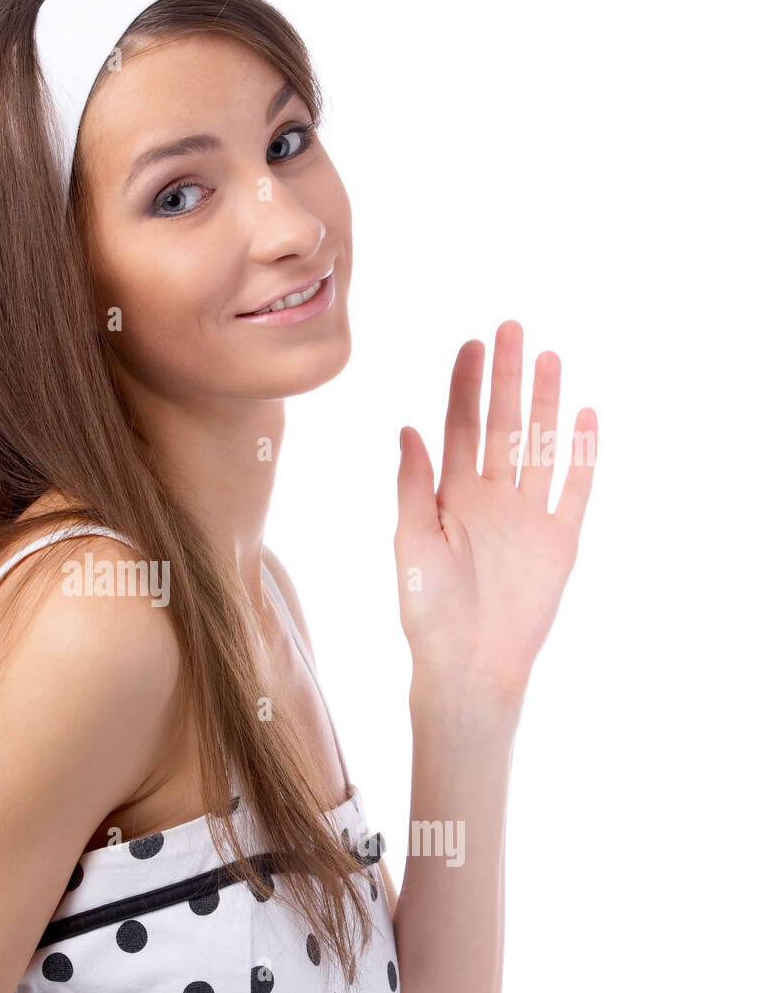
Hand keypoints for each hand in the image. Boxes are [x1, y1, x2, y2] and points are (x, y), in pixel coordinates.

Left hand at [394, 320, 596, 701]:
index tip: (471, 345)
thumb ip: (413, 483)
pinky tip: (585, 417)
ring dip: (546, 404)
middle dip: (507, 379)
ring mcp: (527, 516)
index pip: (461, 428)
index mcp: (450, 496)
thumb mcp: (410, 540)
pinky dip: (581, 456)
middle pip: (503, 426)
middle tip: (512, 330)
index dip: (465, 387)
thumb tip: (407, 428)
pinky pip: (574, 490)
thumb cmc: (428, 608)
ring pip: (540, 447)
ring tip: (552, 357)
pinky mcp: (558, 541)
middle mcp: (490, 498)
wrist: (468, 662)